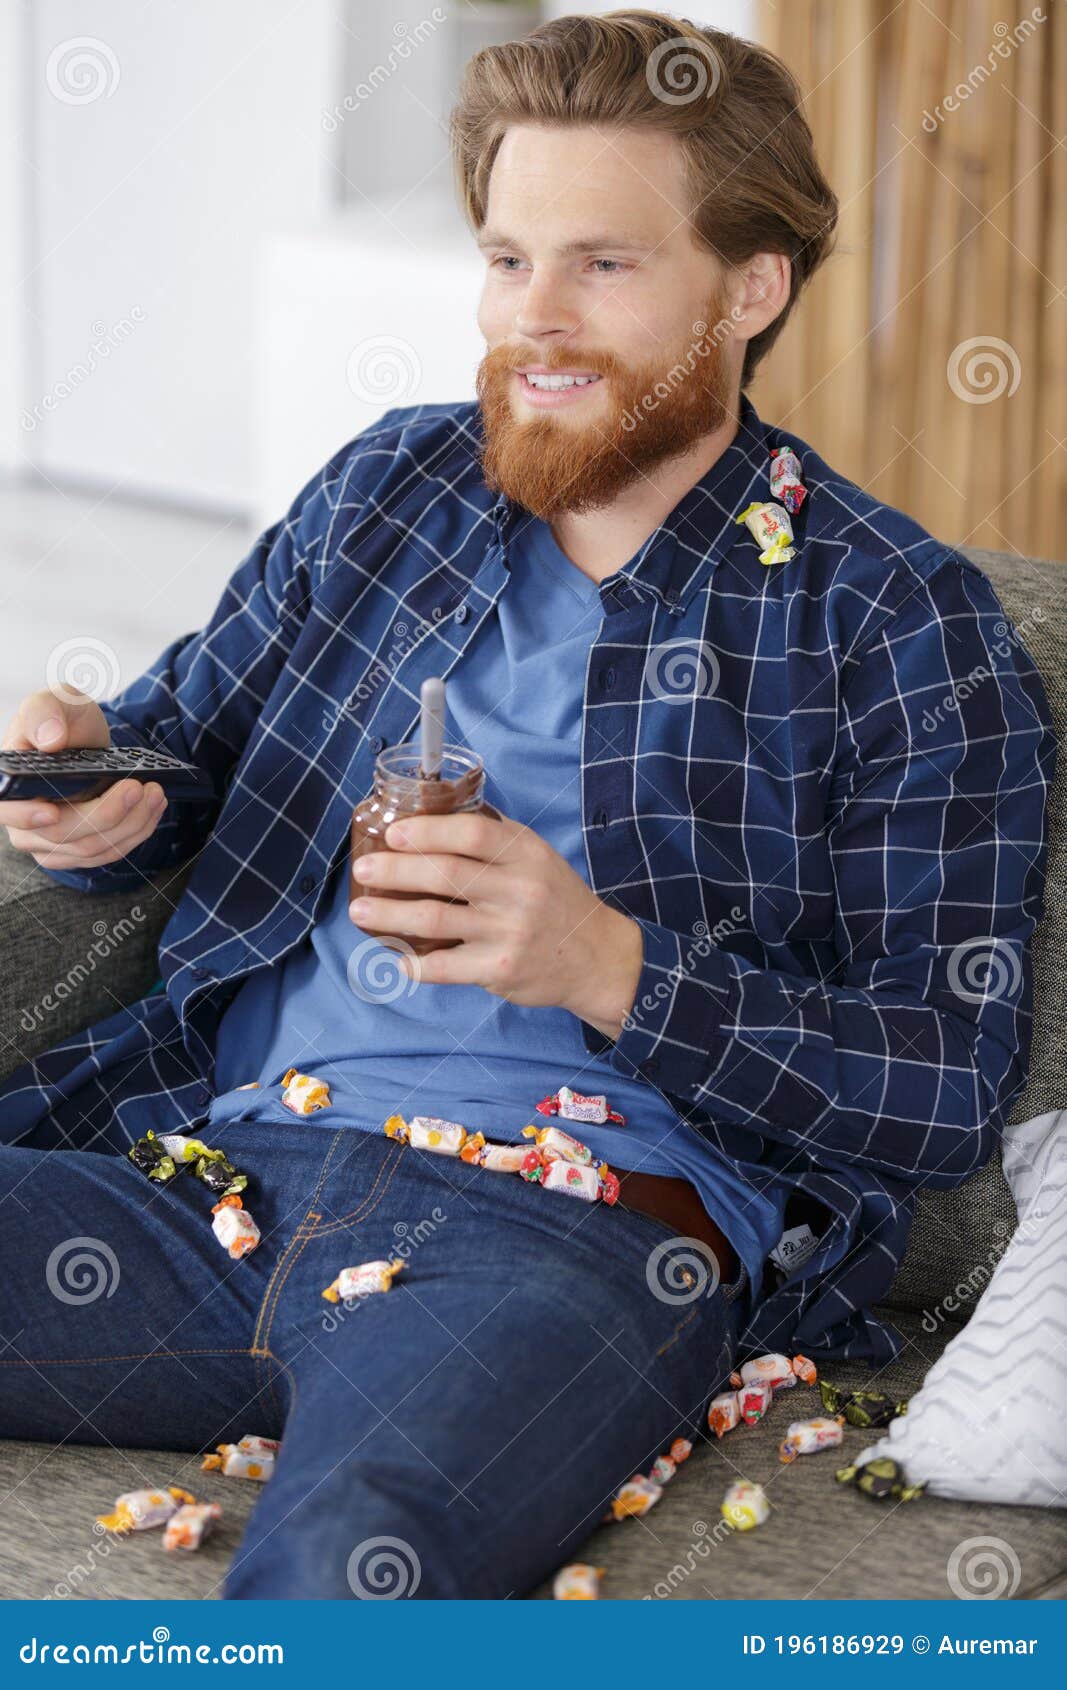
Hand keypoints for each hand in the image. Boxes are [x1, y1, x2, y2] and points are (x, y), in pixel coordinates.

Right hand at [0, 686, 167, 870]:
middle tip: (135, 787)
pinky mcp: (79, 851)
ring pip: (91, 848)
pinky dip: (137, 831)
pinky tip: (152, 807)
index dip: (27, 816)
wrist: (87, 741)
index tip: (52, 812)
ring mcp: (50, 842)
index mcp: (10, 784)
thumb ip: (44, 713)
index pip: (8, 810)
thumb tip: (49, 739)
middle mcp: (23, 820)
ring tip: (154, 792)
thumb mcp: (55, 702)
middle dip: (104, 813)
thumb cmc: (64, 721)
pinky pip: (109, 852)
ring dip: (130, 823)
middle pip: (62, 834)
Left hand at [348, 810, 643, 1039]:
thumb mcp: (538, 857)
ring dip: (390, 916)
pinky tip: (398, 959)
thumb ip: (495, 838)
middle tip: (362, 869)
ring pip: (435, 920)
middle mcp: (519, 890)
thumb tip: (434, 815)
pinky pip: (446, 966)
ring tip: (359, 913)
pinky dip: (416, 964)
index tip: (394, 833)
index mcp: (526, 854)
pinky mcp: (501, 970)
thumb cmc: (556, 900)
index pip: (471, 834)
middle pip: (445, 875)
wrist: (596, 957)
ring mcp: (509, 932)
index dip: (428, 831)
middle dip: (395, 871)